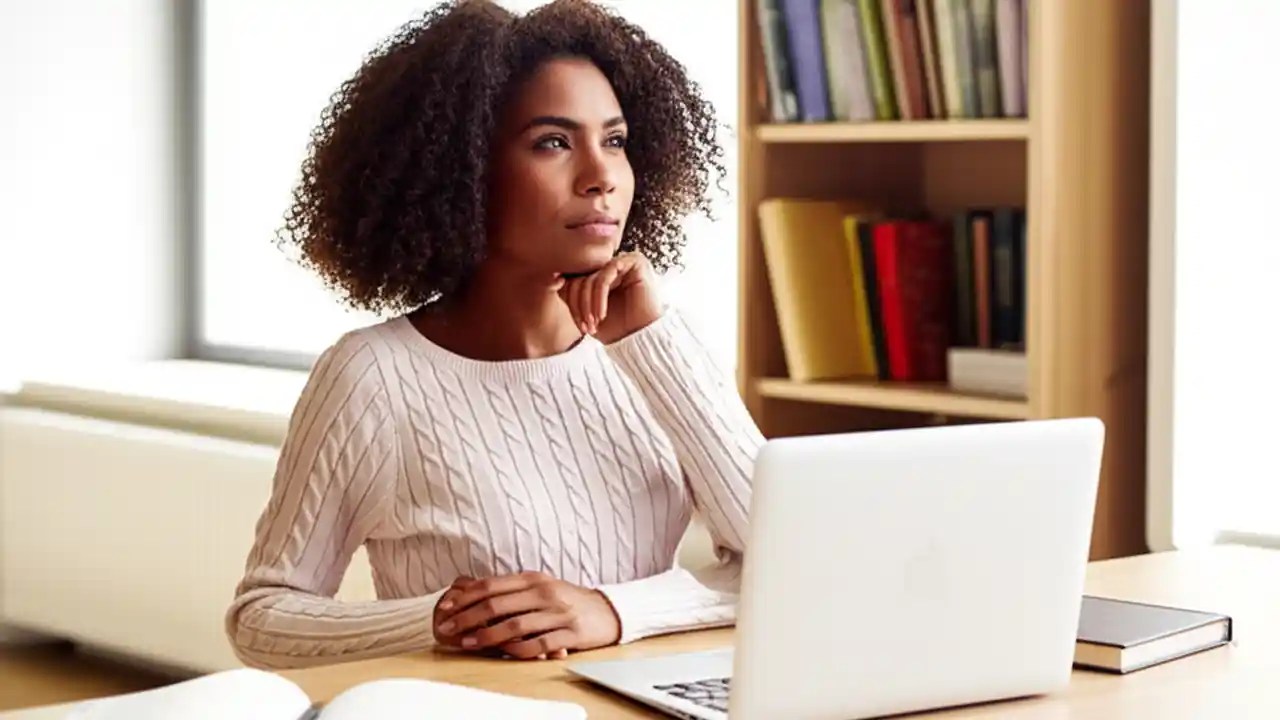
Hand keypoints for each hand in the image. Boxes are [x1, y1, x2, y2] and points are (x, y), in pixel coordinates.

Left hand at [433, 571, 621, 659]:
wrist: (606, 612)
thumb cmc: (565, 600)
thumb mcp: (540, 587)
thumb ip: (510, 590)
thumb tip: (469, 591)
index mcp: (533, 579)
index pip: (492, 586)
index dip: (465, 597)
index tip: (445, 608)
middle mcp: (544, 593)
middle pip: (498, 604)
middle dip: (468, 617)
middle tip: (447, 628)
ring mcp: (558, 613)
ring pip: (516, 625)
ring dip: (488, 636)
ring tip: (468, 643)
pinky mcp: (570, 633)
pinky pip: (539, 644)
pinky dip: (518, 649)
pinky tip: (504, 653)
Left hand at [558, 251, 662, 344]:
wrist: (641, 338)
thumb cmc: (616, 327)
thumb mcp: (585, 310)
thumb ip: (570, 293)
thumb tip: (554, 277)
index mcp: (600, 271)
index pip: (574, 276)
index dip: (570, 300)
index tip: (579, 323)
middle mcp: (611, 262)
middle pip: (580, 276)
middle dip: (579, 305)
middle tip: (586, 326)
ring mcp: (623, 260)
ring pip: (590, 278)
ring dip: (588, 305)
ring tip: (593, 323)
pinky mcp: (634, 262)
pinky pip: (605, 276)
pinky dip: (599, 298)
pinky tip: (601, 315)